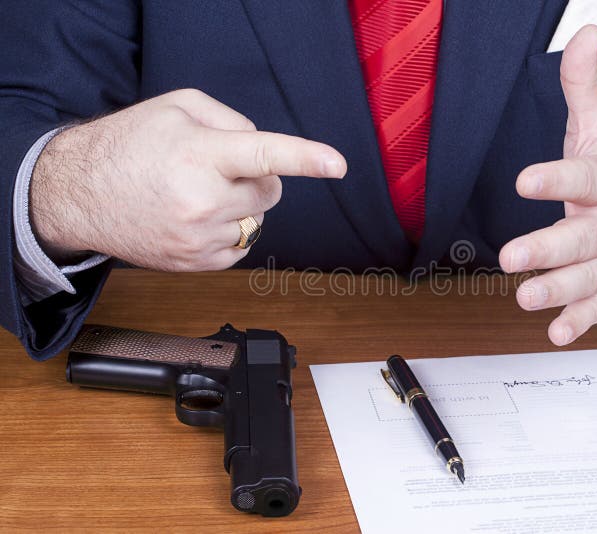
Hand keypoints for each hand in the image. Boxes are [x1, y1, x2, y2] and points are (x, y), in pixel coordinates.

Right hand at [30, 89, 345, 270]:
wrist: (76, 194)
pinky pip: (240, 247)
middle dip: (258, 179)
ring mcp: (198, 237)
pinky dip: (229, 231)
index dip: (305, 158)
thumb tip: (264, 146)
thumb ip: (230, 120)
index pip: (262, 154)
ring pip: (256, 222)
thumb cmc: (126, 145)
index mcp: (198, 154)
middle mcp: (202, 200)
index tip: (337, 164)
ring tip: (198, 193)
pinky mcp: (194, 263)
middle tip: (222, 169)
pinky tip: (196, 217)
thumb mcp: (176, 108)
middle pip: (269, 192)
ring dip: (241, 207)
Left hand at [499, 26, 596, 345]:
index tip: (526, 180)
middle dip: (548, 249)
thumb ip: (584, 86)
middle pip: (581, 239)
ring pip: (586, 279)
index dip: (555, 179)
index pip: (582, 177)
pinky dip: (579, 322)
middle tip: (512, 256)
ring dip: (557, 292)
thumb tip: (584, 33)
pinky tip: (556, 333)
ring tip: (526, 298)